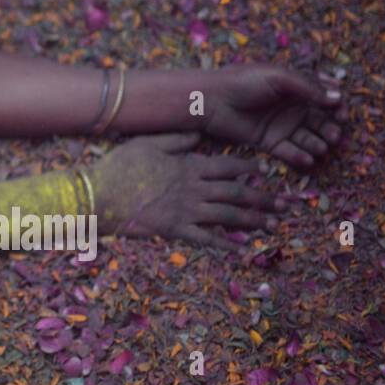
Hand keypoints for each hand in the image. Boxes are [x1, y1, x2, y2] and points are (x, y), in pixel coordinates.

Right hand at [90, 132, 283, 250]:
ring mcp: (187, 211)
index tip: (264, 171)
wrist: (99, 196)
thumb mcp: (146, 143)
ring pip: (229, 217)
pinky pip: (208, 240)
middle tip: (284, 205)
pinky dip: (227, 246)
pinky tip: (243, 250)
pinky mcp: (176, 230)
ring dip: (254, 221)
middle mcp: (194, 189)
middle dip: (264, 199)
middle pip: (237, 194)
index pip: (228, 166)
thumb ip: (176, 138)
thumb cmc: (119, 166)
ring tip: (272, 225)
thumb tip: (200, 134)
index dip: (249, 168)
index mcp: (189, 166)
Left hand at [202, 65, 345, 168]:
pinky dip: (300, 156)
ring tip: (321, 147)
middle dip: (330, 129)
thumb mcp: (279, 78)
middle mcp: (291, 107)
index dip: (337, 106)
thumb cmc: (243, 82)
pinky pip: (289, 151)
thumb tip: (338, 98)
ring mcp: (281, 125)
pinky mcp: (269, 141)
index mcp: (296, 88)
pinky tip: (307, 159)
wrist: (211, 100)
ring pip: (308, 137)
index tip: (342, 114)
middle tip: (334, 135)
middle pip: (320, 121)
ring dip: (318, 143)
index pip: (325, 97)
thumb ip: (308, 87)